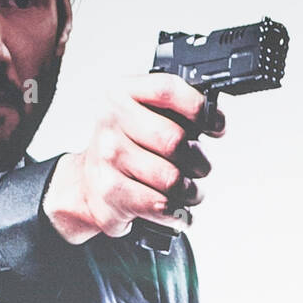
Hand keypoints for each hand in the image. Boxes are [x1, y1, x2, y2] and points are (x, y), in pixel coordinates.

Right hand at [42, 73, 225, 244]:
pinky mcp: (111, 194)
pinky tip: (178, 211)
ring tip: (188, 192)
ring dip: (190, 191)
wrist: (87, 186)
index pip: (167, 90)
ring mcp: (109, 159)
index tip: (215, 125)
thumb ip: (175, 110)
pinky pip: (159, 205)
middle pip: (174, 140)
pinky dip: (177, 212)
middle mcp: (111, 124)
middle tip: (200, 167)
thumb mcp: (142, 117)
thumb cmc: (124, 149)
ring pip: (170, 178)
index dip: (198, 108)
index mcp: (122, 94)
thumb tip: (214, 117)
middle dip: (198, 160)